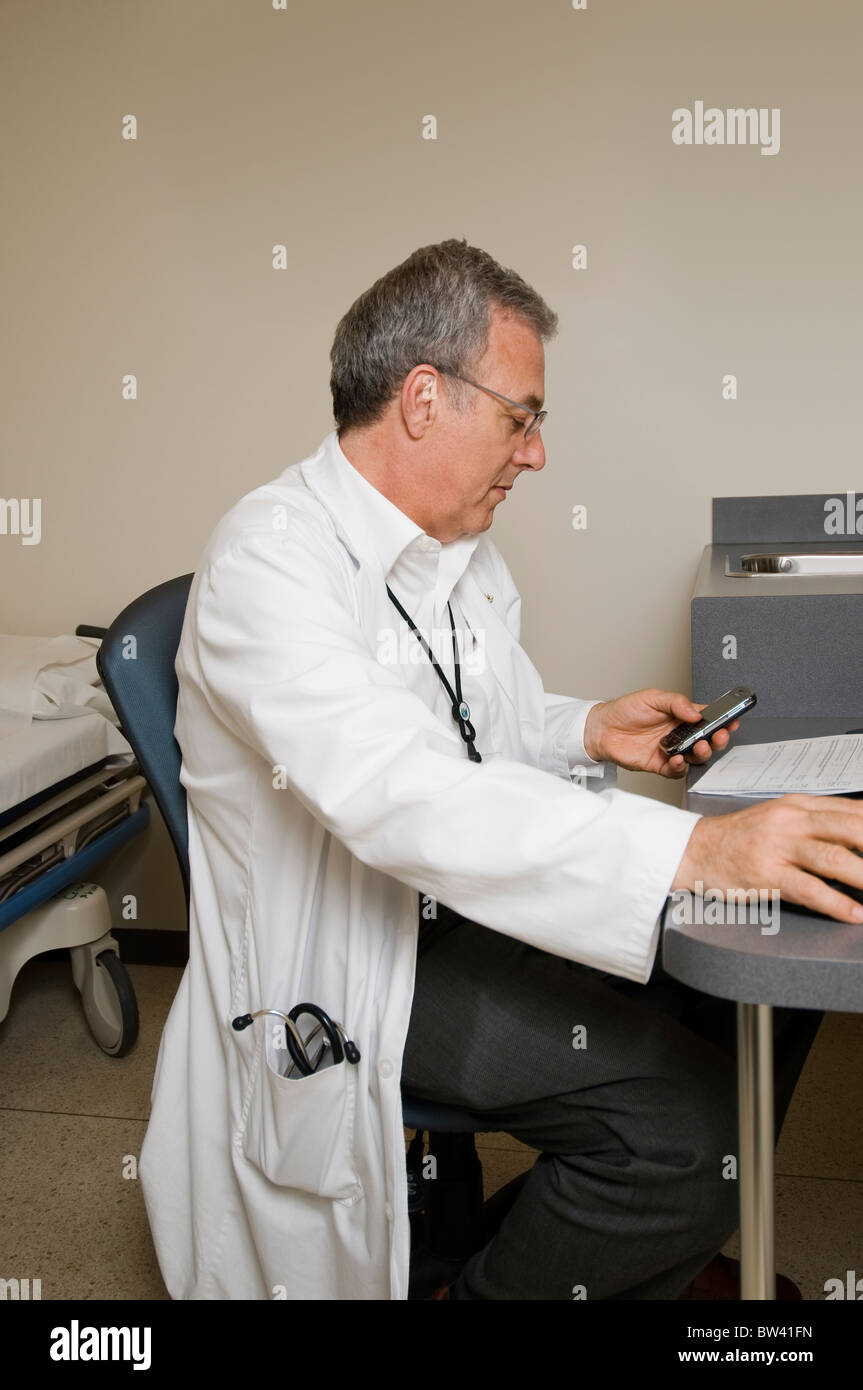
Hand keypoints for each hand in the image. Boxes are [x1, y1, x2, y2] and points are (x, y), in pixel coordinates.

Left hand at [583, 688, 739, 778]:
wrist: (602, 729)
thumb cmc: (625, 710)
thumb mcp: (652, 697)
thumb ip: (676, 703)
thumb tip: (695, 712)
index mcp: (681, 716)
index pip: (708, 718)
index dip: (723, 719)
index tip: (733, 719)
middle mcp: (680, 734)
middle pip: (708, 740)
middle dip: (718, 739)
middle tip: (719, 735)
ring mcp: (672, 750)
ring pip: (696, 757)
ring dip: (702, 754)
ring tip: (700, 747)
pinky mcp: (660, 765)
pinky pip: (676, 771)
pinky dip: (680, 767)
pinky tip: (677, 759)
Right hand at [672, 794, 862, 922]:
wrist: (694, 850)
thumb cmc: (741, 839)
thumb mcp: (782, 819)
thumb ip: (819, 825)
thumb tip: (859, 838)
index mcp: (800, 805)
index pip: (854, 811)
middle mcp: (791, 820)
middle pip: (851, 829)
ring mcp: (778, 846)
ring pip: (833, 858)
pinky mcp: (766, 874)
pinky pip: (808, 889)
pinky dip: (837, 903)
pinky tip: (855, 914)